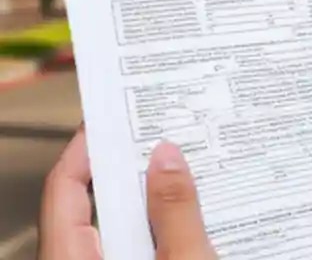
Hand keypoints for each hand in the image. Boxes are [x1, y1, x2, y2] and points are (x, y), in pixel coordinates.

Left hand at [40, 131, 216, 258]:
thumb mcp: (185, 259)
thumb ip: (175, 211)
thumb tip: (167, 157)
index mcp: (72, 258)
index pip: (64, 190)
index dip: (85, 150)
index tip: (108, 121)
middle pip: (94, 208)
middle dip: (131, 173)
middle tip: (158, 139)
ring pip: (120, 231)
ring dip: (153, 205)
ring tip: (183, 175)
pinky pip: (138, 250)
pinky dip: (161, 232)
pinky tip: (191, 222)